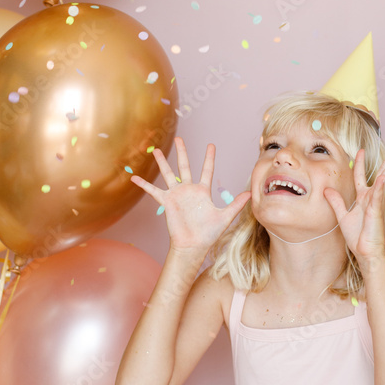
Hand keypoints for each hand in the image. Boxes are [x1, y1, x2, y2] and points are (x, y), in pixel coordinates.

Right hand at [130, 137, 250, 253]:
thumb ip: (236, 204)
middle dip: (182, 152)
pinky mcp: (167, 202)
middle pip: (185, 166)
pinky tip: (134, 177)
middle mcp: (189, 190)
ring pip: (168, 174)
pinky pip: (153, 191)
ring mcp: (177, 195)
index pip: (207, 170)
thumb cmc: (209, 233)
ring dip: (162, 162)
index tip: (211, 145)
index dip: (209, 158)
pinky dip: (144, 184)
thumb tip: (250, 194)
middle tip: (179, 139)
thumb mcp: (225, 217)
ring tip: (155, 150)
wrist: (193, 245)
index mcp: (203, 191)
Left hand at [322, 142, 384, 265]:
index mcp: (363, 198)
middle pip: (382, 172)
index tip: (361, 150)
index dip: (360, 162)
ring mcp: (376, 203)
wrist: (365, 254)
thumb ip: (336, 202)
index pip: (361, 175)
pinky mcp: (377, 212)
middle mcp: (372, 197)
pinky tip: (384, 176)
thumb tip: (327, 189)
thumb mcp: (342, 216)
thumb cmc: (358, 237)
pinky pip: (379, 196)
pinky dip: (381, 186)